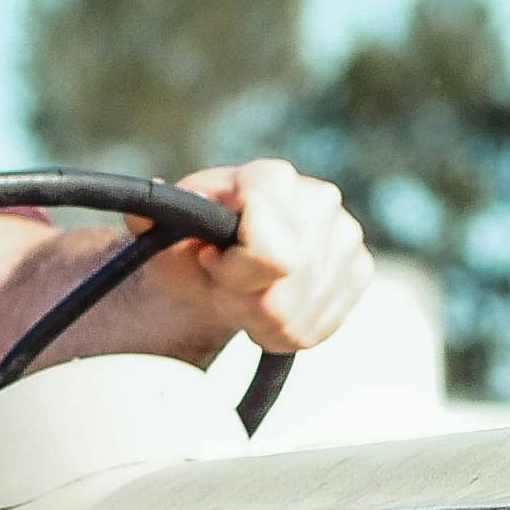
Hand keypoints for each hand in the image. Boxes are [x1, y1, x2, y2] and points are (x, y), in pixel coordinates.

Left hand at [156, 160, 371, 355]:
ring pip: (300, 317)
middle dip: (243, 302)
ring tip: (244, 299)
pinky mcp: (359, 271)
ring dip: (261, 321)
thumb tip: (150, 200)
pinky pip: (321, 328)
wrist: (222, 265)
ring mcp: (346, 235)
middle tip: (224, 286)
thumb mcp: (160, 230)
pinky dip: (288, 331)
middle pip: (283, 292)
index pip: (272, 251)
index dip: (232, 271)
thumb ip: (150, 214)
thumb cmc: (189, 244)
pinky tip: (270, 309)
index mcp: (272, 178)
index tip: (210, 261)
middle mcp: (319, 199)